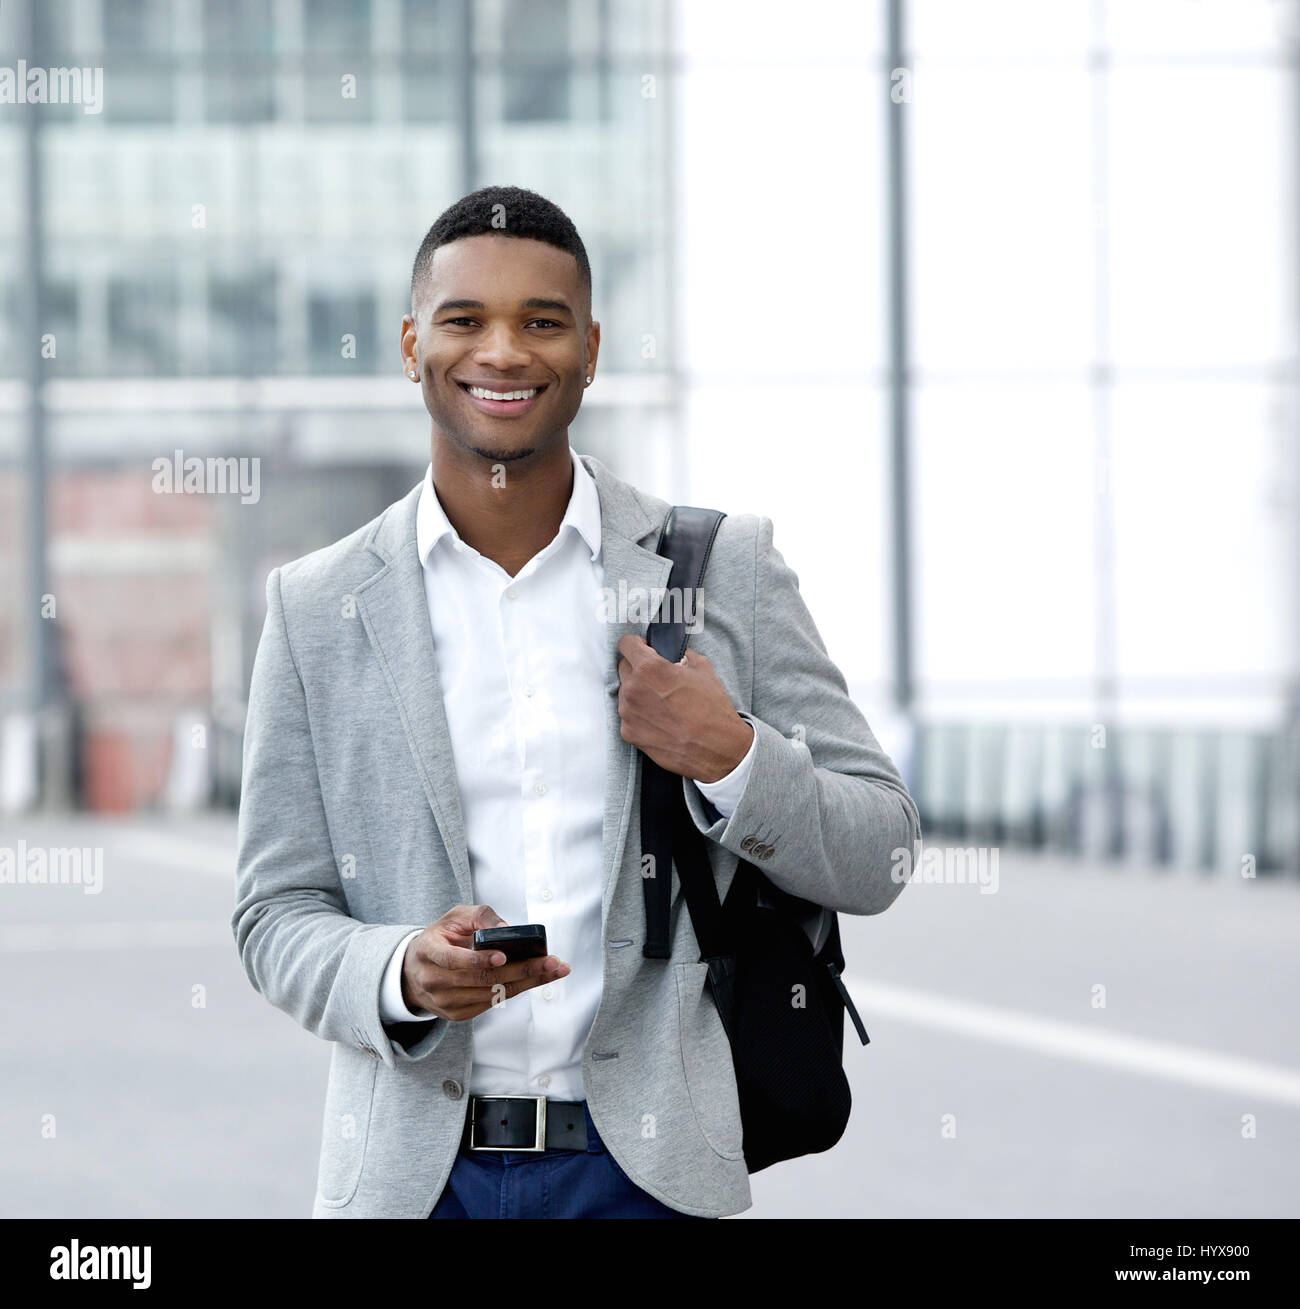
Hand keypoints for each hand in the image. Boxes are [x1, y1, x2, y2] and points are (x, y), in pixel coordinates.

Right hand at [400, 904, 568, 1021]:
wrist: (414, 971)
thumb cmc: (441, 938)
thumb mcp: (454, 917)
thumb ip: (479, 916)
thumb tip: (507, 929)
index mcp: (428, 953)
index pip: (453, 960)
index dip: (478, 959)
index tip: (503, 955)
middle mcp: (435, 982)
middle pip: (482, 980)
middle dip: (521, 970)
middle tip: (551, 962)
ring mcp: (446, 1003)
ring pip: (492, 994)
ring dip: (527, 982)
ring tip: (554, 969)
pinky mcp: (458, 1014)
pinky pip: (492, 1002)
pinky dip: (517, 989)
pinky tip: (537, 978)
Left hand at [616, 634, 753, 781]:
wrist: (717, 748)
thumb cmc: (712, 710)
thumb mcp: (704, 670)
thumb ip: (683, 656)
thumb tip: (676, 656)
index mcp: (649, 668)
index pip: (625, 644)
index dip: (636, 644)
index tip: (643, 649)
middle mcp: (633, 689)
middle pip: (624, 668)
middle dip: (638, 669)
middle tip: (659, 679)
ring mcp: (628, 713)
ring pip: (625, 693)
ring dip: (638, 693)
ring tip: (663, 703)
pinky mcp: (629, 733)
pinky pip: (628, 716)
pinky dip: (640, 715)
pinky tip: (660, 720)